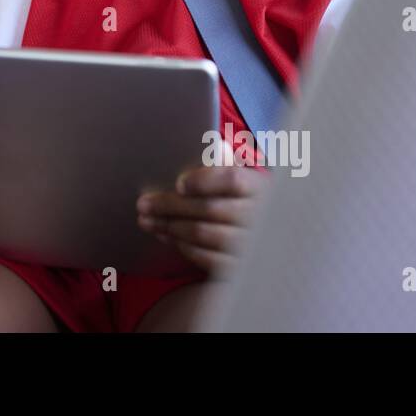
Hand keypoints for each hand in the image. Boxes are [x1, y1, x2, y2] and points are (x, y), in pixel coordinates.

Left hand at [135, 140, 270, 276]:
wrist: (272, 243)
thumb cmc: (248, 203)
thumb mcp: (246, 181)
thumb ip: (226, 163)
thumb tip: (210, 146)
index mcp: (260, 188)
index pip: (233, 180)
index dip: (204, 180)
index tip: (179, 182)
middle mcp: (259, 217)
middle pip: (209, 208)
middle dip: (170, 205)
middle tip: (143, 203)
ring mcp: (251, 246)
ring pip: (202, 234)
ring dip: (169, 226)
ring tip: (147, 220)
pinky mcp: (240, 268)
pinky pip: (206, 258)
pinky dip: (182, 246)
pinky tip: (167, 236)